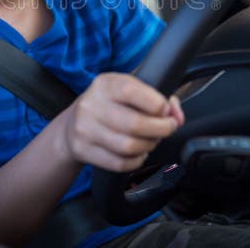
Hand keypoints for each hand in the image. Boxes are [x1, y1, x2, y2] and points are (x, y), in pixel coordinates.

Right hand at [60, 73, 184, 171]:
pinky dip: (136, 160)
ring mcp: (85, 129)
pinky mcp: (83, 150)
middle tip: (167, 128)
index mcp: (105, 84)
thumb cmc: (109, 105)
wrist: (72, 125)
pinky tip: (138, 152)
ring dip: (149, 146)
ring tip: (151, 140)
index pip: (131, 91)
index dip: (156, 104)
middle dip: (161, 129)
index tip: (166, 111)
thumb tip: (177, 116)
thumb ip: (157, 97)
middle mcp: (91, 105)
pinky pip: (120, 163)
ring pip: (129, 146)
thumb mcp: (128, 90)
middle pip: (135, 124)